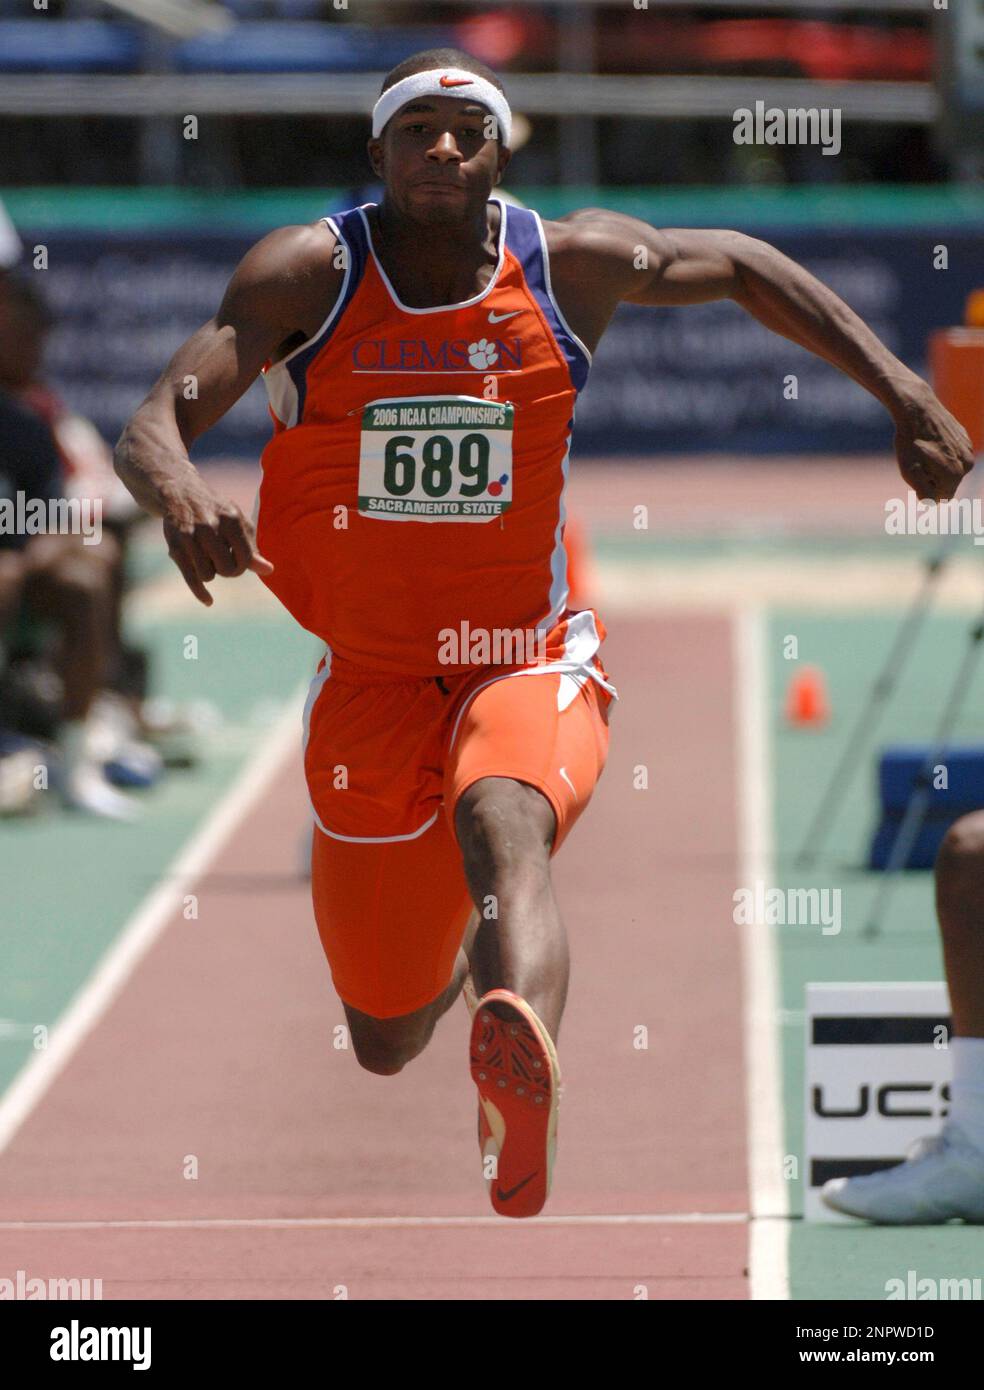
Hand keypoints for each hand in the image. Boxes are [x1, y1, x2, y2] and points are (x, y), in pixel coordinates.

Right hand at [160, 475, 272, 606]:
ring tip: (206, 558)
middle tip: (221, 560)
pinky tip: (209, 601)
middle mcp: (210, 526)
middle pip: (227, 569)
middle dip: (227, 570)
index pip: (245, 558)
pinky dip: (200, 593)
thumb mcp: (236, 523)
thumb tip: (269, 571)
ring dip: (210, 573)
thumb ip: (251, 548)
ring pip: (208, 575)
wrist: (180, 492)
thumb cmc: (216, 512)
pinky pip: (190, 578)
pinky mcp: (175, 546)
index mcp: (231, 519)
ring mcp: (191, 536)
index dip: (243, 565)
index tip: (238, 561)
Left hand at [892, 383, 974, 501]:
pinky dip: (943, 451)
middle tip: (920, 460)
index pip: (941, 498)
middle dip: (933, 478)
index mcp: (955, 476)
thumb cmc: (910, 442)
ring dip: (938, 465)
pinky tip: (932, 440)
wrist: (917, 409)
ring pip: (951, 469)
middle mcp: (967, 465)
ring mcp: (968, 450)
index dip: (926, 489)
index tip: (918, 473)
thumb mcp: (910, 472)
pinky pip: (953, 455)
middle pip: (947, 484)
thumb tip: (933, 503)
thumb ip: (924, 493)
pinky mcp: (966, 439)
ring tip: (925, 449)